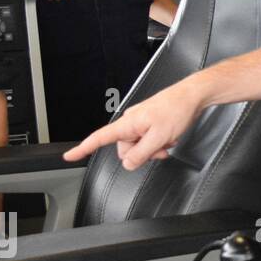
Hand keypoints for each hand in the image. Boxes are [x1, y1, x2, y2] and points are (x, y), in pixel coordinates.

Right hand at [63, 77, 207, 170]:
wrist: (192, 95)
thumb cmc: (177, 110)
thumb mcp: (159, 138)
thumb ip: (141, 153)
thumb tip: (127, 164)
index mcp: (128, 124)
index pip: (99, 138)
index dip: (83, 148)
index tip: (69, 156)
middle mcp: (131, 122)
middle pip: (126, 150)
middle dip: (143, 154)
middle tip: (161, 148)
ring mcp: (140, 122)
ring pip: (139, 147)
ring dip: (153, 149)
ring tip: (168, 140)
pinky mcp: (150, 122)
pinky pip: (148, 140)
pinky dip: (158, 143)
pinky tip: (169, 137)